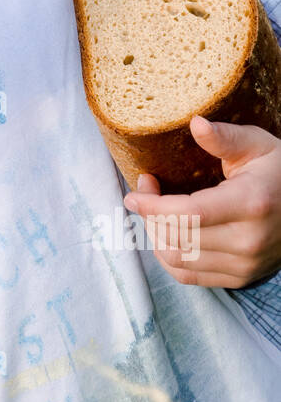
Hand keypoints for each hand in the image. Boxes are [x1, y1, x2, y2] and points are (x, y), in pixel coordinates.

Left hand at [122, 114, 280, 287]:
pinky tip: (165, 234)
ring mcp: (245, 264)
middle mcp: (248, 240)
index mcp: (251, 203)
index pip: (189, 213)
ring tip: (154, 212)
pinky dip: (167, 256)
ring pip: (177, 259)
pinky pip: (188, 276)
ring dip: (155, 235)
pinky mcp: (239, 277)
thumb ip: (225, 137)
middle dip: (149, 214)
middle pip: (177, 236)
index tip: (135, 193)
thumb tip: (196, 123)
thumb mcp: (258, 145)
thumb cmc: (279, 172)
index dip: (153, 206)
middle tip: (144, 191)